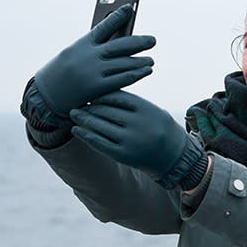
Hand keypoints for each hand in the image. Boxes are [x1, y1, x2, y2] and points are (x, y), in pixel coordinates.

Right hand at [29, 5, 155, 126]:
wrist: (45, 96)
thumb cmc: (62, 73)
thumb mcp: (74, 55)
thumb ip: (94, 49)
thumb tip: (120, 43)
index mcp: (82, 44)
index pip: (103, 26)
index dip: (117, 16)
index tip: (130, 8)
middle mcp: (88, 56)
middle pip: (120, 46)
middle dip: (138, 42)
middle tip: (152, 41)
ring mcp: (93, 71)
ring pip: (124, 63)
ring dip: (140, 61)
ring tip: (151, 60)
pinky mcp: (96, 88)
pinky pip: (122, 79)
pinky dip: (136, 74)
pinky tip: (145, 71)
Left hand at [70, 91, 201, 188]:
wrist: (173, 155)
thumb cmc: (157, 127)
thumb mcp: (149, 109)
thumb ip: (129, 102)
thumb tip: (100, 93)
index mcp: (145, 108)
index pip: (115, 96)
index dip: (100, 94)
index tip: (89, 90)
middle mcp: (137, 123)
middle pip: (105, 111)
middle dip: (89, 106)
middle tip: (75, 101)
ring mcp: (130, 140)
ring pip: (100, 126)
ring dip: (83, 119)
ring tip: (73, 113)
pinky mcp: (123, 155)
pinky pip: (99, 143)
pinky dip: (85, 135)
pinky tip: (76, 129)